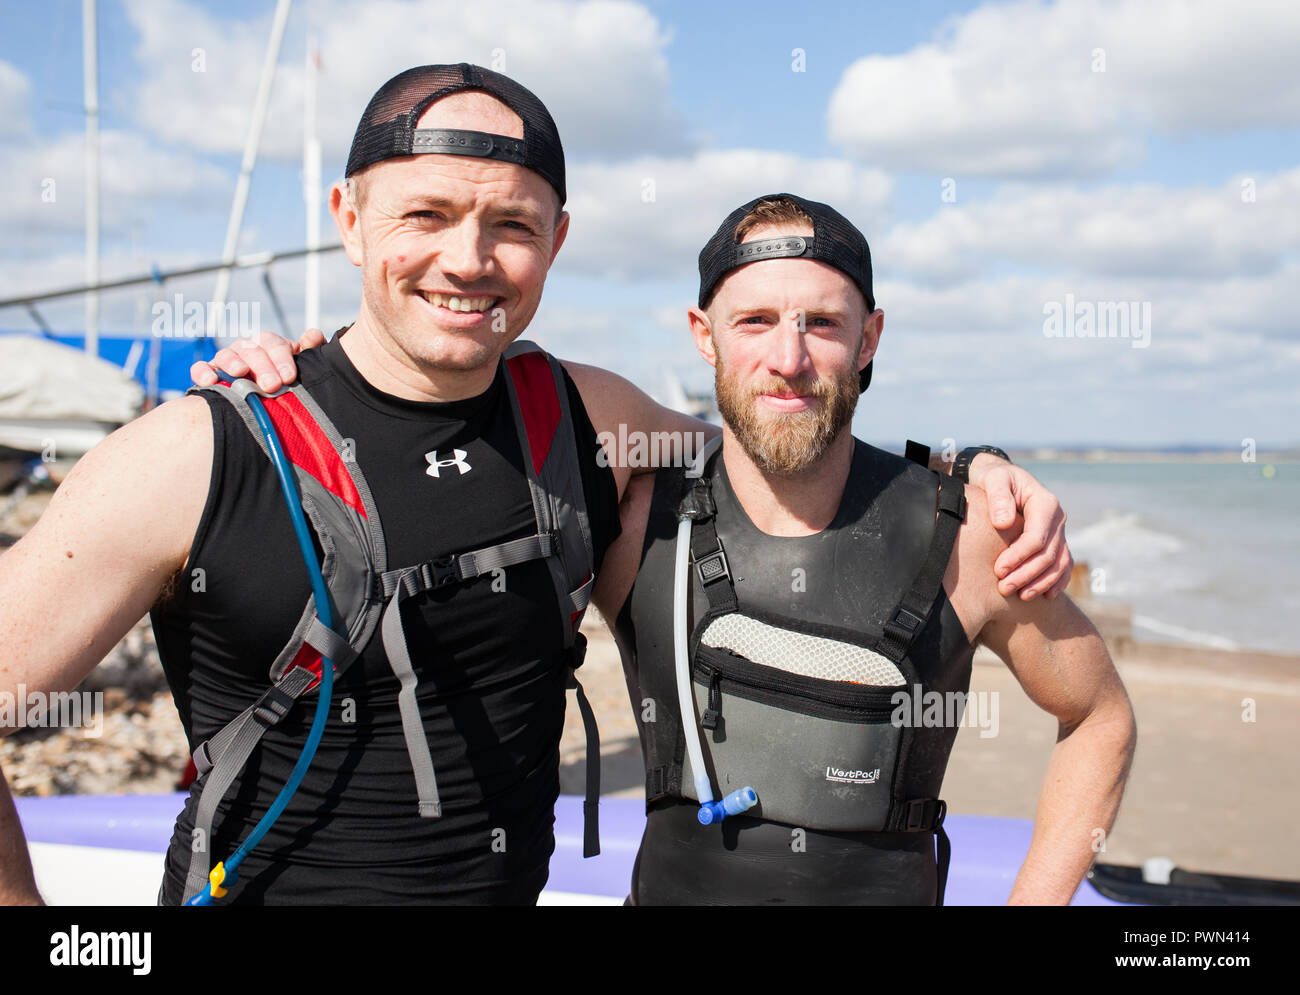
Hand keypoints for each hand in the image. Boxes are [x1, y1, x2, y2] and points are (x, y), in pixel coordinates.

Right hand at [189, 328, 325, 390]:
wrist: (264, 399)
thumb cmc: (284, 380)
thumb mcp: (300, 366)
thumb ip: (309, 351)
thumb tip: (314, 336)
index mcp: (269, 345)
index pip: (274, 344)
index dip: (282, 358)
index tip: (289, 377)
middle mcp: (247, 349)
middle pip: (252, 350)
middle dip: (262, 367)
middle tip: (272, 385)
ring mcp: (227, 360)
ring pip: (226, 354)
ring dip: (232, 362)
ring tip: (239, 373)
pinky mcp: (209, 373)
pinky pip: (201, 368)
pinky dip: (203, 372)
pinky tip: (210, 381)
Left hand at [966, 453, 1071, 599]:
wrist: (1002, 479)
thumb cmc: (996, 479)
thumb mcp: (995, 480)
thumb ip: (999, 497)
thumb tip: (1004, 522)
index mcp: (1045, 503)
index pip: (1037, 537)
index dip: (1019, 556)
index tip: (999, 570)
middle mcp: (1058, 519)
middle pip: (1048, 554)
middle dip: (1026, 574)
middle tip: (1003, 588)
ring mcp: (1059, 532)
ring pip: (1058, 563)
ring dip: (1041, 583)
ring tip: (1020, 596)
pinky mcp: (1056, 542)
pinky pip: (1064, 565)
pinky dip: (1057, 582)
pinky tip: (1045, 596)